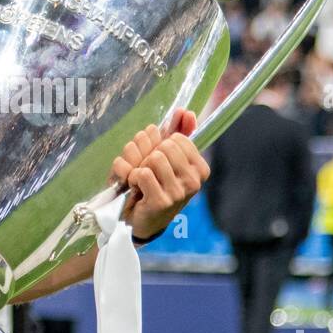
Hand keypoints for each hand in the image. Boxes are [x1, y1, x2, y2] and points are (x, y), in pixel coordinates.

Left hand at [110, 108, 209, 240]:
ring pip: (153, 158)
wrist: (141, 221)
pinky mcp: (161, 201)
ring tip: (143, 182)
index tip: (160, 163)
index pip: (178, 138)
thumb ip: (179, 132)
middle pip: (165, 146)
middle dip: (149, 155)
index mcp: (200, 169)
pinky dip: (133, 179)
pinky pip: (142, 173)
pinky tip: (137, 190)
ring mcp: (179, 193)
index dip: (161, 146)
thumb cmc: (155, 186)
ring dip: (140, 167)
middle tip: (149, 173)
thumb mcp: (167, 158)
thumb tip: (185, 111)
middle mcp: (194, 181)